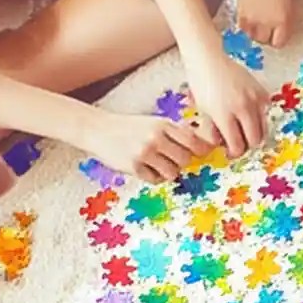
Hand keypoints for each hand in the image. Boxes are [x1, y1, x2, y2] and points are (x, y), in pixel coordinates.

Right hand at [80, 112, 217, 183]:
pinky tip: (145, 168)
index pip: (192, 141)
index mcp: (163, 124)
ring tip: (157, 164)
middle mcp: (155, 138)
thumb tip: (204, 145)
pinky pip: (155, 180)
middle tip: (171, 159)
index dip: (201, 150)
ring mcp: (144, 153)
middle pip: (185, 159)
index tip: (202, 154)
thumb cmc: (130, 127)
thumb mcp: (154, 122)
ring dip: (168, 171)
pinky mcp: (133, 167)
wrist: (98, 129)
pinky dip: (154, 177)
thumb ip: (174, 132)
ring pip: (172, 173)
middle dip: (181, 162)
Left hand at [186, 52, 268, 157]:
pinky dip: (259, 116)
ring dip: (255, 133)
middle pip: (255, 140)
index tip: (230, 152)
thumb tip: (224, 144)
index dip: (234, 153)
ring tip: (244, 130)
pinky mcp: (261, 90)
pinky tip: (248, 113)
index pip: (237, 145)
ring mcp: (254, 98)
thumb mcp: (203, 112)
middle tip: (239, 143)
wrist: (208, 60)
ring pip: (264, 128)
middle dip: (247, 146)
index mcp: (225, 115)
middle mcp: (243, 107)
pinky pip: (266, 111)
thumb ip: (214, 131)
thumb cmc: (201, 84)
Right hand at [236, 0, 294, 47]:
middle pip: (264, 41)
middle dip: (265, 38)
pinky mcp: (241, 13)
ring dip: (253, 34)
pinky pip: (242, 29)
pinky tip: (248, 21)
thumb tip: (280, 35)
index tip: (275, 38)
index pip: (278, 43)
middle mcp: (268, 22)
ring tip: (256, 26)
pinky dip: (244, 28)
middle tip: (265, 31)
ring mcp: (253, 18)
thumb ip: (285, 21)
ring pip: (251, 37)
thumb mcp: (289, 3)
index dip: (277, 41)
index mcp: (283, 20)